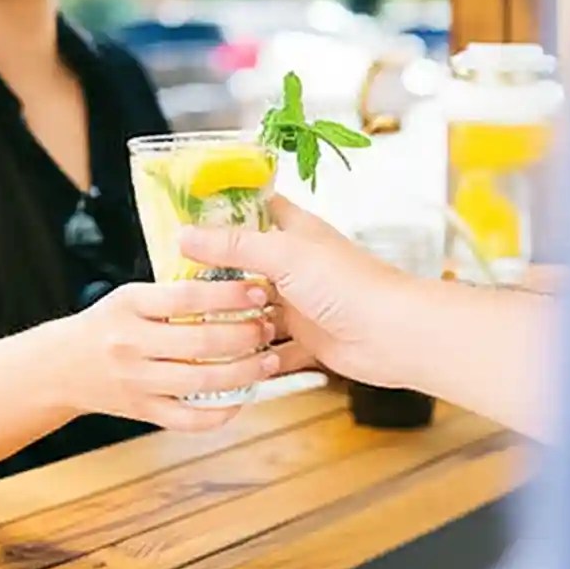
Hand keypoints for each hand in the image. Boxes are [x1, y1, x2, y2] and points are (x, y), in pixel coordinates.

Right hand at [65, 281, 278, 431]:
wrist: (59, 368)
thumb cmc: (105, 325)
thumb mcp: (129, 296)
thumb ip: (171, 291)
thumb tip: (229, 272)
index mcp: (129, 304)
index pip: (187, 296)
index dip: (228, 294)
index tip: (257, 289)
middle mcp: (131, 344)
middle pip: (200, 341)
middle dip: (245, 334)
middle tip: (269, 325)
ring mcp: (137, 382)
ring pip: (202, 381)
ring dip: (245, 372)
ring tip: (269, 360)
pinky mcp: (143, 412)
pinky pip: (189, 419)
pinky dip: (221, 413)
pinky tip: (243, 398)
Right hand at [180, 196, 421, 388]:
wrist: (394, 335)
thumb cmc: (351, 285)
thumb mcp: (283, 255)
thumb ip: (233, 245)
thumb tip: (184, 235)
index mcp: (293, 232)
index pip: (253, 209)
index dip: (221, 211)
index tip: (184, 218)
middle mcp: (295, 265)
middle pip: (245, 265)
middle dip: (215, 275)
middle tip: (174, 281)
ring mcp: (300, 303)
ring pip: (254, 310)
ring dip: (231, 319)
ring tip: (193, 324)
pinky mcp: (307, 339)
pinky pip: (271, 348)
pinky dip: (253, 355)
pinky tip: (227, 359)